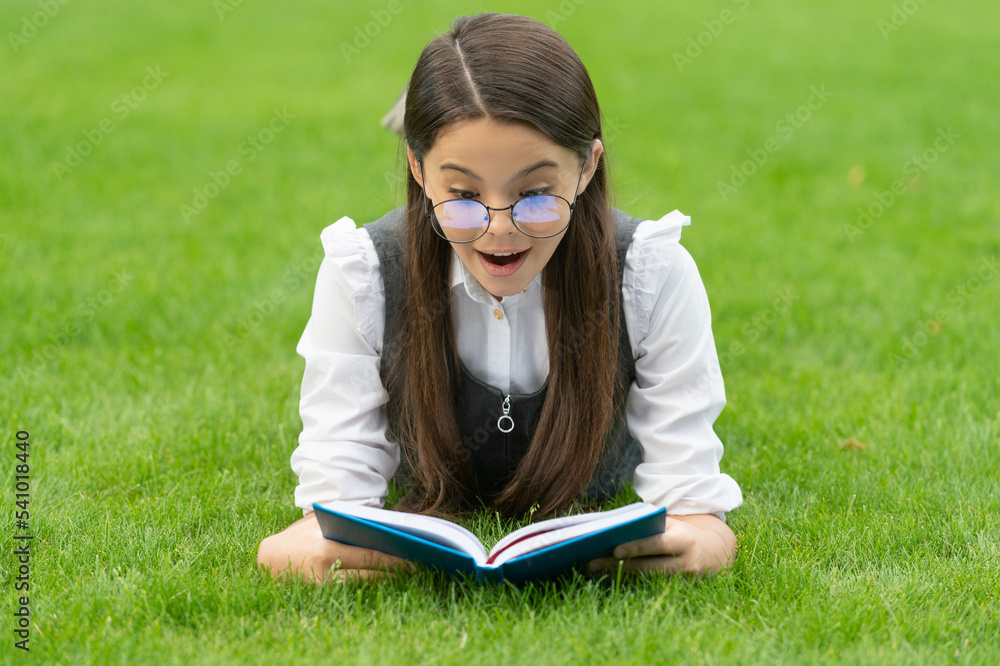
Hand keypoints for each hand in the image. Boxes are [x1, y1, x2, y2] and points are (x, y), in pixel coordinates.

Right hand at [257, 512, 414, 582]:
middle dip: (394, 571)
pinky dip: (368, 585)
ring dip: (384, 580)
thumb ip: (346, 524)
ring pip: (362, 586)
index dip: (394, 560)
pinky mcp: (319, 599)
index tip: (415, 557)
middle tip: (417, 566)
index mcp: (326, 551)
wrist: (268, 558)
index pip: (369, 556)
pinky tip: (383, 579)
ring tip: (404, 573)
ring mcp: (321, 590)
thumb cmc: (300, 535)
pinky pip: (350, 592)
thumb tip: (384, 527)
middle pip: (369, 574)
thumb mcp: (320, 524)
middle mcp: (323, 573)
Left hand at [587, 514, 735, 576]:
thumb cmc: (683, 534)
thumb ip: (651, 526)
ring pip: (646, 580)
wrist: (714, 554)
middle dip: (619, 565)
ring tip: (595, 568)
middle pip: (648, 567)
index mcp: (684, 541)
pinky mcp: (677, 592)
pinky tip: (608, 575)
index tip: (614, 550)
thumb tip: (616, 528)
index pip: (657, 544)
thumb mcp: (673, 526)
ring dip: (619, 575)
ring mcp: (682, 582)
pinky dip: (628, 581)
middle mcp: (685, 564)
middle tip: (594, 563)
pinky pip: (649, 587)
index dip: (636, 548)